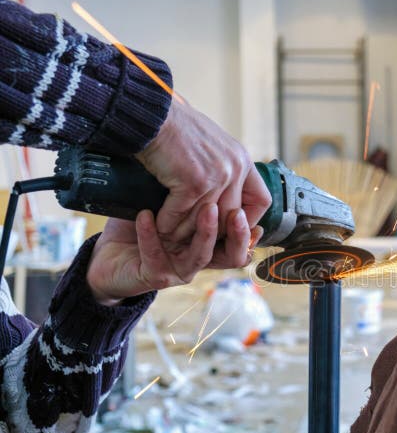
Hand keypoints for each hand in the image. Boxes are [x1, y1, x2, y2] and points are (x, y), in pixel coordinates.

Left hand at [86, 205, 262, 305]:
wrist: (108, 254)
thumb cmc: (141, 223)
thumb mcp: (169, 200)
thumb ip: (192, 189)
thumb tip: (210, 156)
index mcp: (211, 241)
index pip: (244, 237)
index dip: (252, 223)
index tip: (248, 199)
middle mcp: (202, 256)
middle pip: (235, 253)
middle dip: (238, 231)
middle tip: (235, 209)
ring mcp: (182, 268)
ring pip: (203, 255)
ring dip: (206, 232)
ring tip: (204, 208)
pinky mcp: (158, 276)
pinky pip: (158, 255)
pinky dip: (150, 234)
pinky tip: (145, 216)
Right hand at [136, 101, 270, 267]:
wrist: (151, 115)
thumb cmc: (175, 129)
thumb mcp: (212, 147)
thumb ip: (222, 169)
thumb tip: (220, 200)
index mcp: (242, 160)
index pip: (260, 201)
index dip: (248, 220)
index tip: (229, 227)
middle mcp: (235, 168)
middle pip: (231, 217)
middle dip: (210, 230)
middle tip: (191, 236)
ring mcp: (217, 175)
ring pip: (204, 219)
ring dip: (184, 230)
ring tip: (169, 235)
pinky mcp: (194, 182)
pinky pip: (181, 214)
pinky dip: (167, 222)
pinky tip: (157, 224)